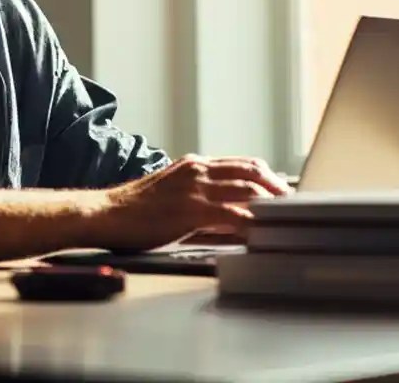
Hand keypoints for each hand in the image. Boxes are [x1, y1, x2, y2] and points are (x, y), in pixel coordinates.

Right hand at [89, 155, 292, 251]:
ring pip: (247, 190)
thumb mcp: (170, 193)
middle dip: (277, 188)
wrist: (105, 213)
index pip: (242, 164)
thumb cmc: (134, 210)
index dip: (267, 177)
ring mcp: (195, 189)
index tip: (282, 192)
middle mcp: (197, 170)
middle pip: (252, 171)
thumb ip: (198, 197)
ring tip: (286, 219)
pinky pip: (231, 215)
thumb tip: (226, 215)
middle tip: (293, 206)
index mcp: (194, 165)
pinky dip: (251, 223)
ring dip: (271, 205)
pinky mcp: (190, 210)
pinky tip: (262, 233)